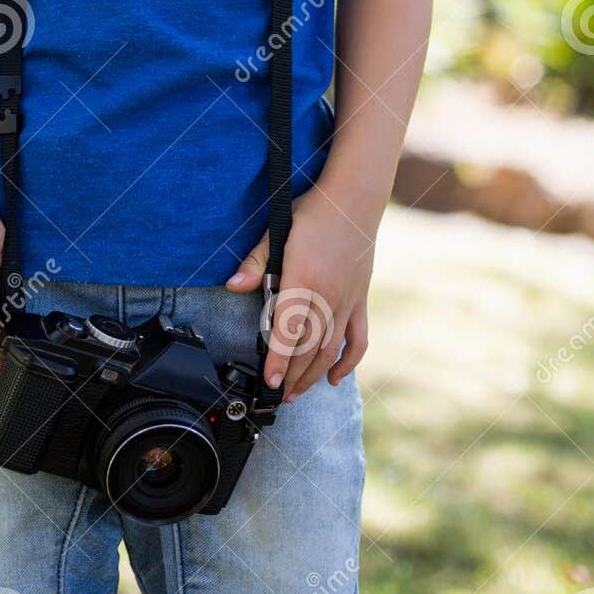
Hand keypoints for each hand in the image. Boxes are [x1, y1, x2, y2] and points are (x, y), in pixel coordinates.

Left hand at [226, 187, 374, 397]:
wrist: (354, 199)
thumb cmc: (313, 212)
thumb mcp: (277, 230)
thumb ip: (255, 263)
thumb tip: (233, 285)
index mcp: (304, 279)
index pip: (289, 330)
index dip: (279, 360)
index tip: (271, 382)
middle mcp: (328, 296)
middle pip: (309, 347)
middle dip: (293, 376)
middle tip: (277, 394)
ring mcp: (347, 300)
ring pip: (331, 349)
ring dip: (314, 375)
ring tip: (297, 392)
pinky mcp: (360, 300)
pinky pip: (358, 339)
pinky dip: (348, 362)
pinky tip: (336, 377)